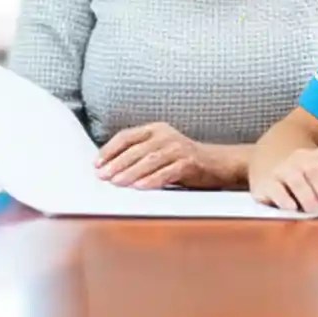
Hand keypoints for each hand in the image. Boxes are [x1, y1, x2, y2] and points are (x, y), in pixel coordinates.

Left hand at [95, 122, 227, 189]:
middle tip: (103, 176)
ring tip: (116, 183)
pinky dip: (151, 180)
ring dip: (130, 173)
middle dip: (116, 164)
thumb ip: (141, 153)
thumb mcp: (162, 149)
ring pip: (148, 160)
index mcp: (156, 129)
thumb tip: (111, 169)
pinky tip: (139, 187)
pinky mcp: (189, 163)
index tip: (97, 164)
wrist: (220, 163)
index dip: (110, 150)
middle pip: (135, 149)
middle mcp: (166, 135)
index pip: (126, 136)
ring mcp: (178, 148)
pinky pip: (166, 172)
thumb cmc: (185, 159)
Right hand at [250, 146, 317, 211]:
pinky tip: (292, 209)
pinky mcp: (266, 183)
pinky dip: (284, 199)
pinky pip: (275, 189)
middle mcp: (302, 158)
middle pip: (314, 170)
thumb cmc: (312, 181)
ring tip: (315, 211)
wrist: (274, 167)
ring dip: (307, 197)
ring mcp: (283, 169)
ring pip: (295, 179)